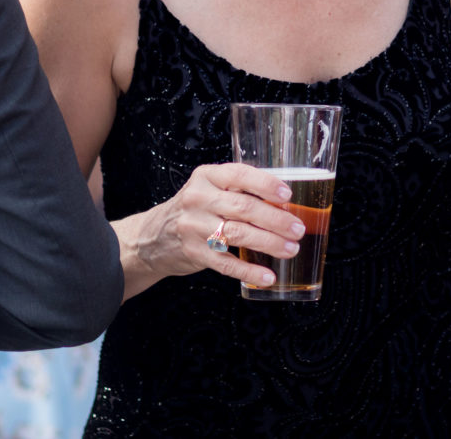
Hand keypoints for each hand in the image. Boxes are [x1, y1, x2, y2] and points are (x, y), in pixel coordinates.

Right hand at [131, 163, 306, 288]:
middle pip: (243, 207)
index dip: (266, 184)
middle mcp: (199, 199)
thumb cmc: (194, 209)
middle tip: (297, 229)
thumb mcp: (210, 188)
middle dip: (275, 219)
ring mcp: (194, 227)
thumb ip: (239, 189)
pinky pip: (226, 264)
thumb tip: (284, 200)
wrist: (152, 237)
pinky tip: (267, 276)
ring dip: (269, 243)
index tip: (288, 196)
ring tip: (290, 249)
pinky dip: (249, 271)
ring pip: (237, 234)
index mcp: (207, 177)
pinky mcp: (194, 253)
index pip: (240, 175)